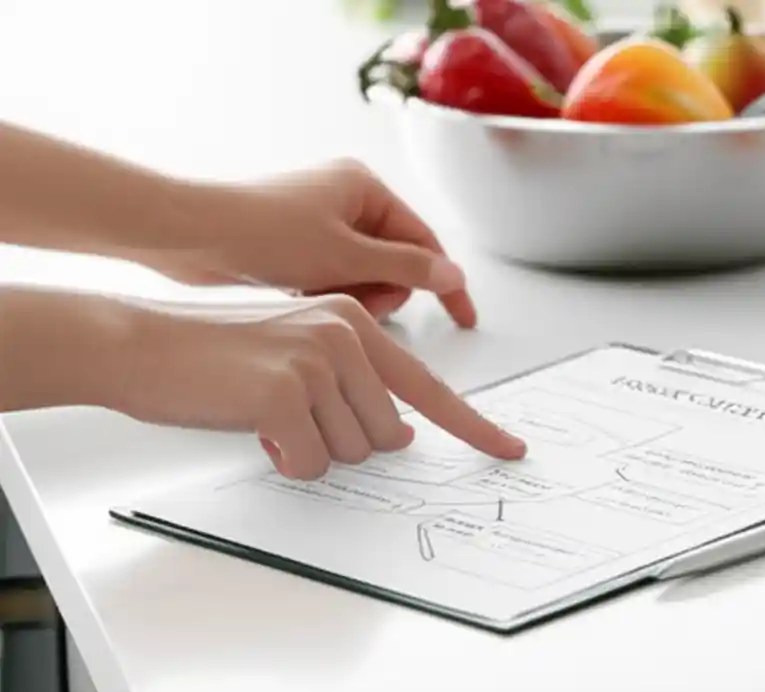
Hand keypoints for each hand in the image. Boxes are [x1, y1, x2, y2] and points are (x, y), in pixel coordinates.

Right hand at [114, 293, 524, 478]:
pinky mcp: (286, 394)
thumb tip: (400, 435)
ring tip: (266, 412)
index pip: (431, 388)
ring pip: (351, 453)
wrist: (143, 344)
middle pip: (386, 436)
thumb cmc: (219, 355)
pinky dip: (286, 460)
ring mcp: (318, 362)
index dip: (475, 426)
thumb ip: (356, 384)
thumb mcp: (301, 352)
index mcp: (356, 322)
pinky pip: (312, 464)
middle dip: (342, 442)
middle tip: (292, 415)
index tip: (513, 450)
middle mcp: (347, 334)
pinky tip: (254, 427)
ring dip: (311, 449)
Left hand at [152, 159, 472, 324]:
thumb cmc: (264, 234)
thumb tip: (454, 277)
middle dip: (381, 291)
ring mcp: (319, 223)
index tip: (464, 320)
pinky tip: (299, 295)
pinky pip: (331, 279)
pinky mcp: (294, 246)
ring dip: (351, 296)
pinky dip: (324, 293)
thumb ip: (407, 268)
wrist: (187, 235)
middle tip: (360, 306)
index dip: (445, 283)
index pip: (423, 240)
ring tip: (317, 296)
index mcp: (364, 186)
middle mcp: (345, 199)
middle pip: (393, 262)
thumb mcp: (346, 255)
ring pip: (361, 276)